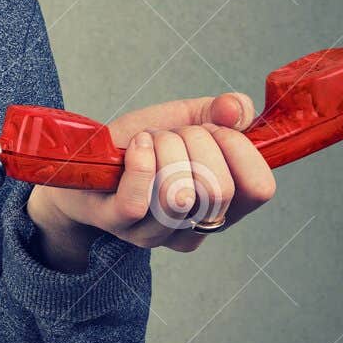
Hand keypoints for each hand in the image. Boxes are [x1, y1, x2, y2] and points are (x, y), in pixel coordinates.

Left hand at [29, 91, 276, 253]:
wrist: (83, 158)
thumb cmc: (140, 142)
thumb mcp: (187, 119)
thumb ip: (222, 112)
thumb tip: (237, 109)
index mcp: (223, 208)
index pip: (259, 189)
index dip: (241, 150)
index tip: (218, 129)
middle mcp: (194, 229)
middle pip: (219, 189)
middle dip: (197, 141)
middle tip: (174, 135)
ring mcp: (154, 232)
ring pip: (179, 193)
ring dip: (165, 148)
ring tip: (150, 140)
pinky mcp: (118, 223)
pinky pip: (140, 199)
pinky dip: (140, 160)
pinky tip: (135, 145)